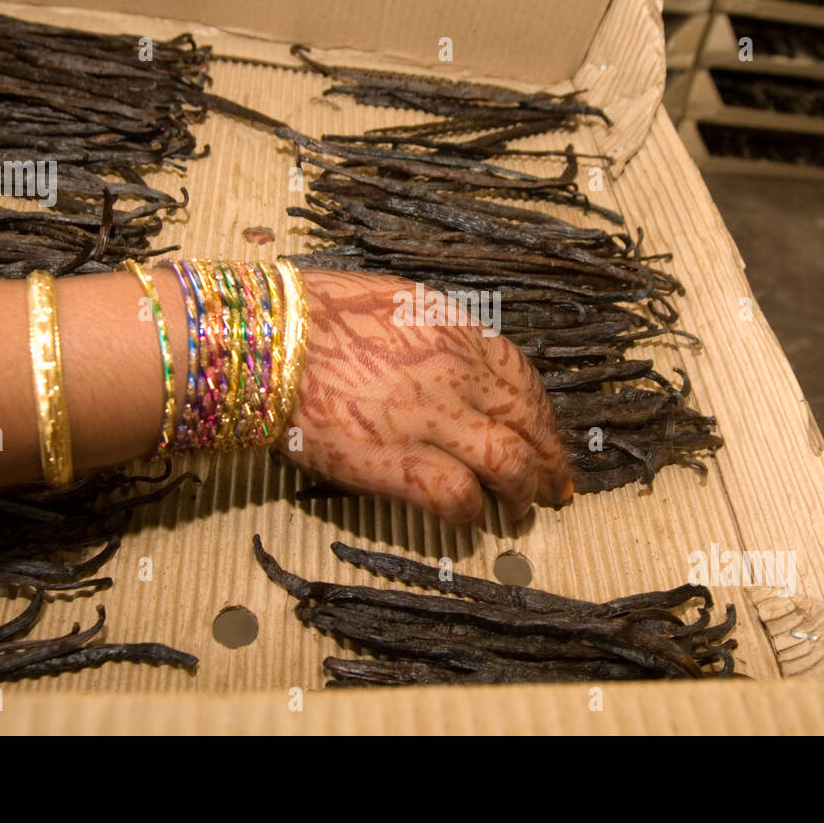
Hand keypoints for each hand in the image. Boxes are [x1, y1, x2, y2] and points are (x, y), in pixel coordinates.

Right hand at [283, 270, 573, 522]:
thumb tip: (463, 366)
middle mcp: (457, 372)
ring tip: (518, 513)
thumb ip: (440, 335)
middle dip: (549, 462)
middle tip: (555, 489)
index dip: (543, 418)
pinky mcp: (396, 461)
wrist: (268, 338)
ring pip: (508, 464)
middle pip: (527, 424)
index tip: (548, 441)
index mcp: (458, 330)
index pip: (523, 380)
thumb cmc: (317, 315)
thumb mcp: (398, 303)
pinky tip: (465, 519)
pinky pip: (456, 496)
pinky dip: (469, 513)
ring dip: (521, 494)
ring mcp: (430, 417)